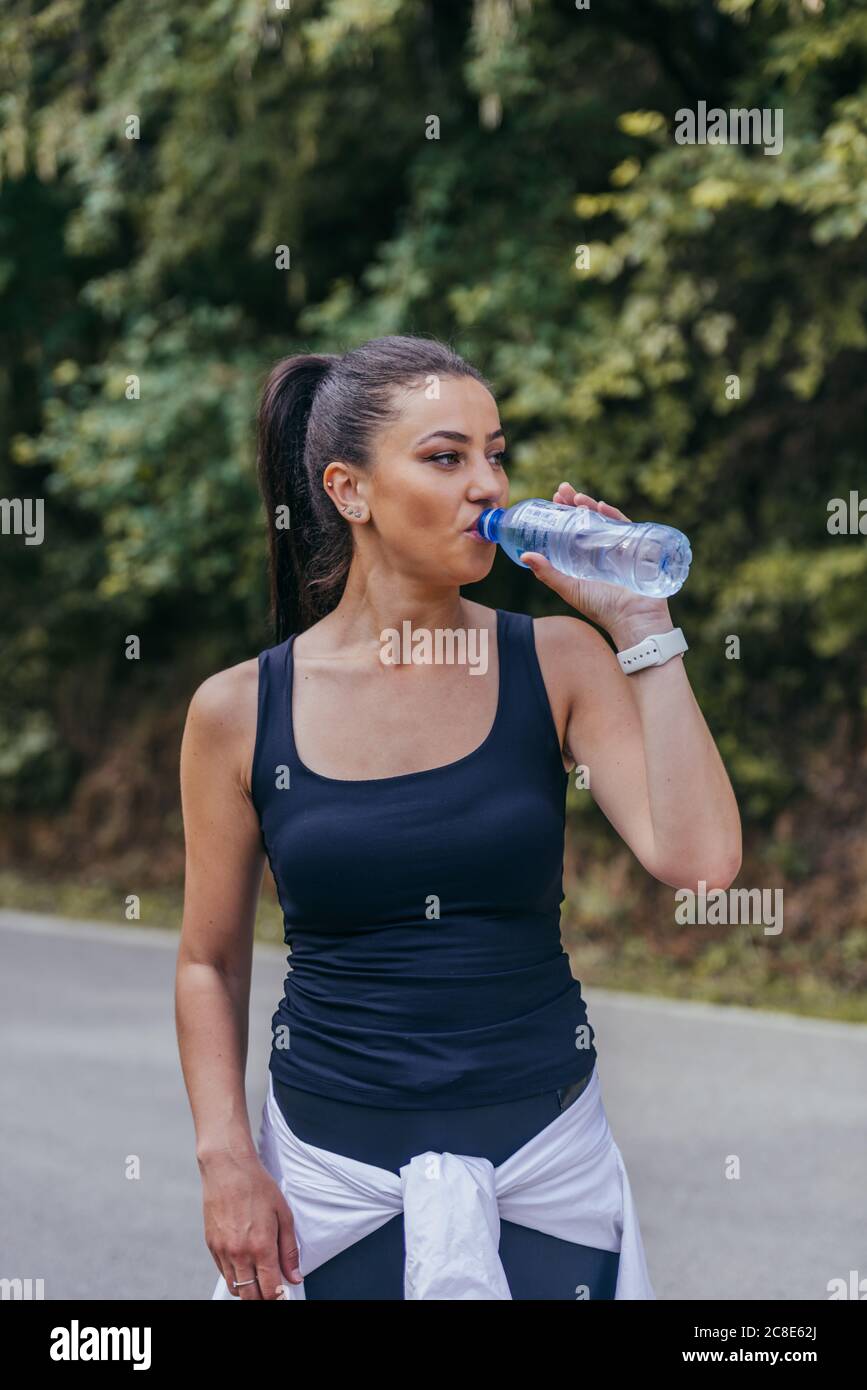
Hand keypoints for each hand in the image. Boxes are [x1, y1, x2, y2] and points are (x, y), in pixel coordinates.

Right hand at [201, 1150, 303, 1299]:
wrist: (228, 1168)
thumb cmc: (257, 1186)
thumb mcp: (283, 1214)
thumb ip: (289, 1250)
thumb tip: (294, 1276)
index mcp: (261, 1246)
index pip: (270, 1289)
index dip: (278, 1296)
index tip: (283, 1293)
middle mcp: (239, 1253)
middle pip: (250, 1295)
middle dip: (263, 1297)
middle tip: (271, 1289)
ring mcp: (223, 1250)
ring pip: (235, 1287)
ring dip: (247, 1289)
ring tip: (258, 1278)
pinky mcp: (211, 1245)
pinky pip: (223, 1272)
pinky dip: (234, 1276)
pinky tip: (244, 1265)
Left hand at [519, 481, 673, 646]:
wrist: (633, 620)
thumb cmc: (602, 608)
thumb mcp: (570, 589)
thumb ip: (548, 574)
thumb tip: (524, 555)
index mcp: (587, 556)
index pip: (574, 527)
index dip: (564, 512)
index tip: (554, 498)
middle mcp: (603, 548)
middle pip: (589, 518)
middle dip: (576, 503)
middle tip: (563, 490)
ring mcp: (621, 546)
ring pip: (605, 519)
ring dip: (591, 505)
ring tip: (577, 498)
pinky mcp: (638, 547)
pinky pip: (626, 526)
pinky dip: (614, 515)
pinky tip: (601, 507)